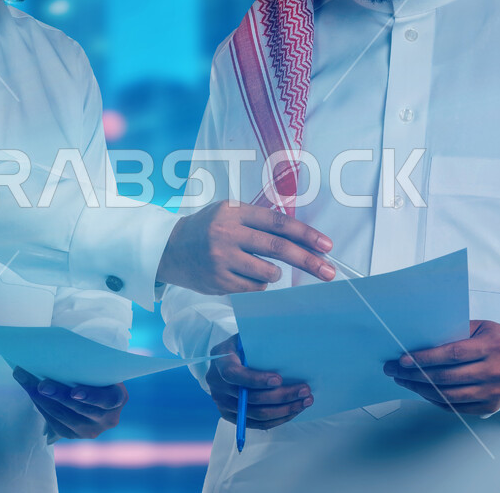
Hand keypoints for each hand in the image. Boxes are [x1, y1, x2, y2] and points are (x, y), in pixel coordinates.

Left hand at [13, 367, 127, 439]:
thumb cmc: (96, 372)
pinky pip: (54, 421)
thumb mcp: (101, 369)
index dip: (91, 396)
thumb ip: (89, 368)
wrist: (94, 390)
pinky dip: (40, 405)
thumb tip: (59, 352)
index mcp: (118, 398)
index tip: (75, 392)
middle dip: (57, 395)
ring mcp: (90, 430)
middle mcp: (107, 419)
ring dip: (42, 399)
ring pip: (63, 416)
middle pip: (79, 408)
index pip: (107, 399)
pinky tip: (30, 391)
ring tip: (26, 381)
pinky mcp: (72, 434)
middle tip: (41, 384)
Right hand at [157, 201, 335, 295]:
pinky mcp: (218, 281)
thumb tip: (303, 240)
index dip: (306, 234)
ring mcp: (221, 259)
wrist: (170, 249)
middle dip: (308, 261)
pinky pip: (254, 288)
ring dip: (273, 273)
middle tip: (330, 271)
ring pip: (268, 273)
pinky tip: (241, 275)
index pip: (278, 222)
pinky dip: (257, 284)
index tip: (327, 245)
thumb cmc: (208, 229)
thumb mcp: (230, 213)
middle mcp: (227, 233)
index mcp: (234, 211)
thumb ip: (260, 222)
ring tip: (256, 266)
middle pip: (278, 249)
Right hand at [205, 335, 312, 429]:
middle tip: (305, 390)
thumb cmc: (243, 345)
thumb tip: (288, 346)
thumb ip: (260, 342)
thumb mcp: (247, 337)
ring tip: (304, 401)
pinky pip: (256, 424)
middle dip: (281, 396)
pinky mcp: (230, 415)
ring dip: (284, 410)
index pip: (233, 374)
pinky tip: (293, 411)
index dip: (255, 379)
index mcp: (220, 359)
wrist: (226, 359)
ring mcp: (221, 402)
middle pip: (249, 398)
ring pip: (256, 414)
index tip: (279, 379)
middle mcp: (216, 384)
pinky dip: (277, 419)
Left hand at [383, 320, 499, 414]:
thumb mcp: (479, 328)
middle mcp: (495, 371)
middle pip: (447, 377)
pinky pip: (454, 407)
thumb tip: (418, 340)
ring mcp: (493, 392)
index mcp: (492, 347)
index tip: (403, 359)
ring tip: (403, 380)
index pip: (452, 354)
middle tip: (394, 370)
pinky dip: (434, 399)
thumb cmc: (495, 341)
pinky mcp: (488, 407)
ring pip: (448, 395)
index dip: (425, 358)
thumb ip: (453, 333)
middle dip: (414, 374)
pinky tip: (420, 390)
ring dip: (420, 389)